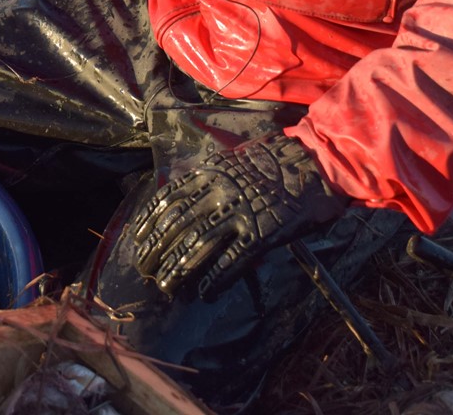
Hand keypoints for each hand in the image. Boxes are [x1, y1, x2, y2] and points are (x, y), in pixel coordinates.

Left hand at [126, 130, 348, 297]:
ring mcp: (239, 214)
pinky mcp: (261, 234)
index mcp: (210, 173)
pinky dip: (216, 279)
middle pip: (178, 226)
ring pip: (199, 246)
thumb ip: (210, 180)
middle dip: (157, 251)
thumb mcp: (234, 161)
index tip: (137, 239)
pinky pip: (232, 261)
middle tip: (144, 270)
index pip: (168, 200)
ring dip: (179, 270)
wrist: (315, 160)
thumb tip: (187, 201)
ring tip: (167, 287)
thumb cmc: (276, 161)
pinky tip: (204, 293)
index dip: (150, 223)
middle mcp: (219, 193)